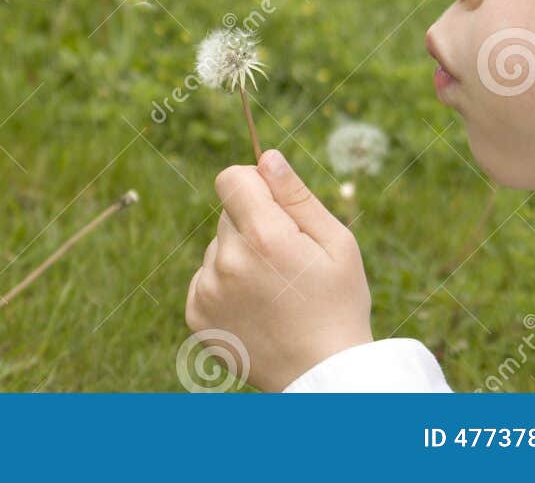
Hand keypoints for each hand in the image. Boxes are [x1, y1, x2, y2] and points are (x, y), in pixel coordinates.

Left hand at [184, 148, 372, 390]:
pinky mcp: (196, 315)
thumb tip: (266, 157)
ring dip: (239, 259)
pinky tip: (256, 309)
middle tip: (287, 263)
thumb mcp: (336, 244)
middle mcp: (227, 262)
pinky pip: (206, 279)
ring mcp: (207, 291)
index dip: (253, 185)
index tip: (272, 205)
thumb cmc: (338, 304)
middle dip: (253, 227)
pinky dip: (225, 287)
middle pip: (227, 215)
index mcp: (264, 237)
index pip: (231, 179)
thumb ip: (296, 196)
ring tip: (274, 293)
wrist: (322, 377)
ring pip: (217, 249)